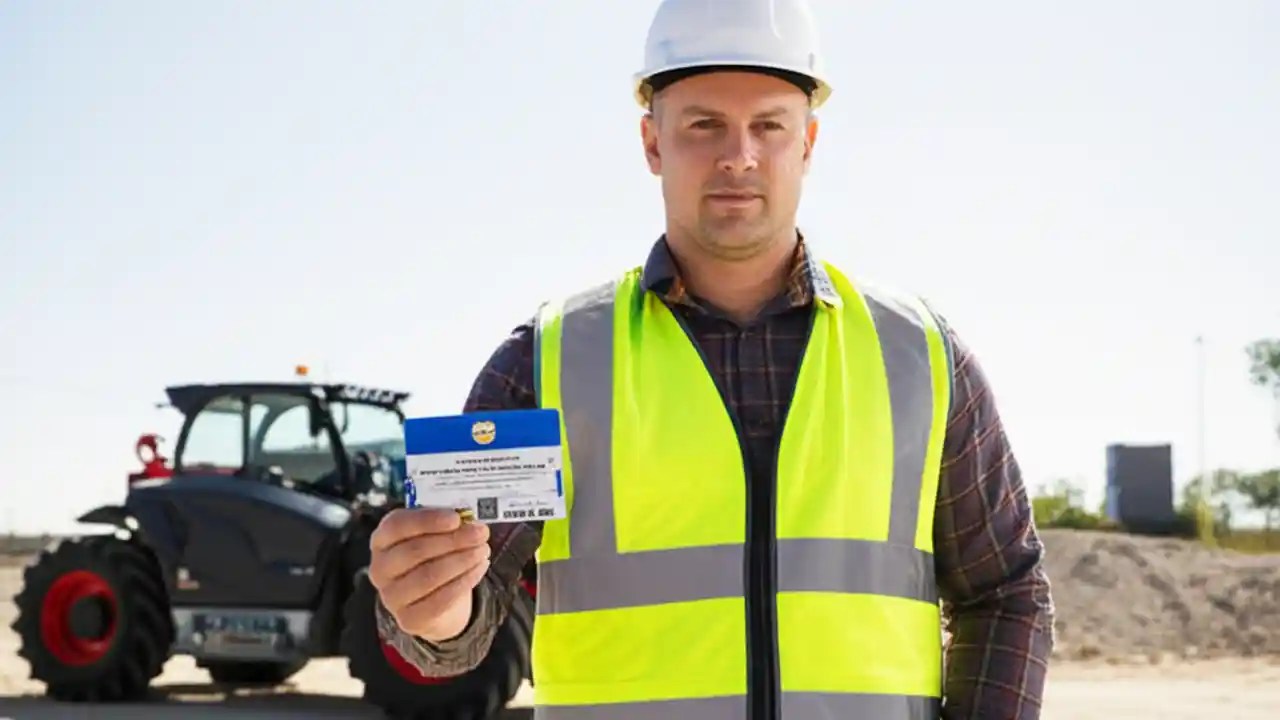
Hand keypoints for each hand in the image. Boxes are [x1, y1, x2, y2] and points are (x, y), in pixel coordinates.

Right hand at [369, 507, 490, 642]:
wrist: (436, 603)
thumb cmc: (433, 559)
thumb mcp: (434, 537)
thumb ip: (444, 525)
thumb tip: (468, 521)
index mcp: (381, 540)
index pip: (397, 526)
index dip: (427, 520)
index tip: (456, 518)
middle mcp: (380, 569)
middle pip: (415, 551)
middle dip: (453, 540)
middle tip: (480, 533)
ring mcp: (391, 597)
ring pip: (428, 576)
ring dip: (461, 560)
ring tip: (483, 550)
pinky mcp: (408, 619)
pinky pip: (440, 600)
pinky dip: (464, 581)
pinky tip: (480, 568)